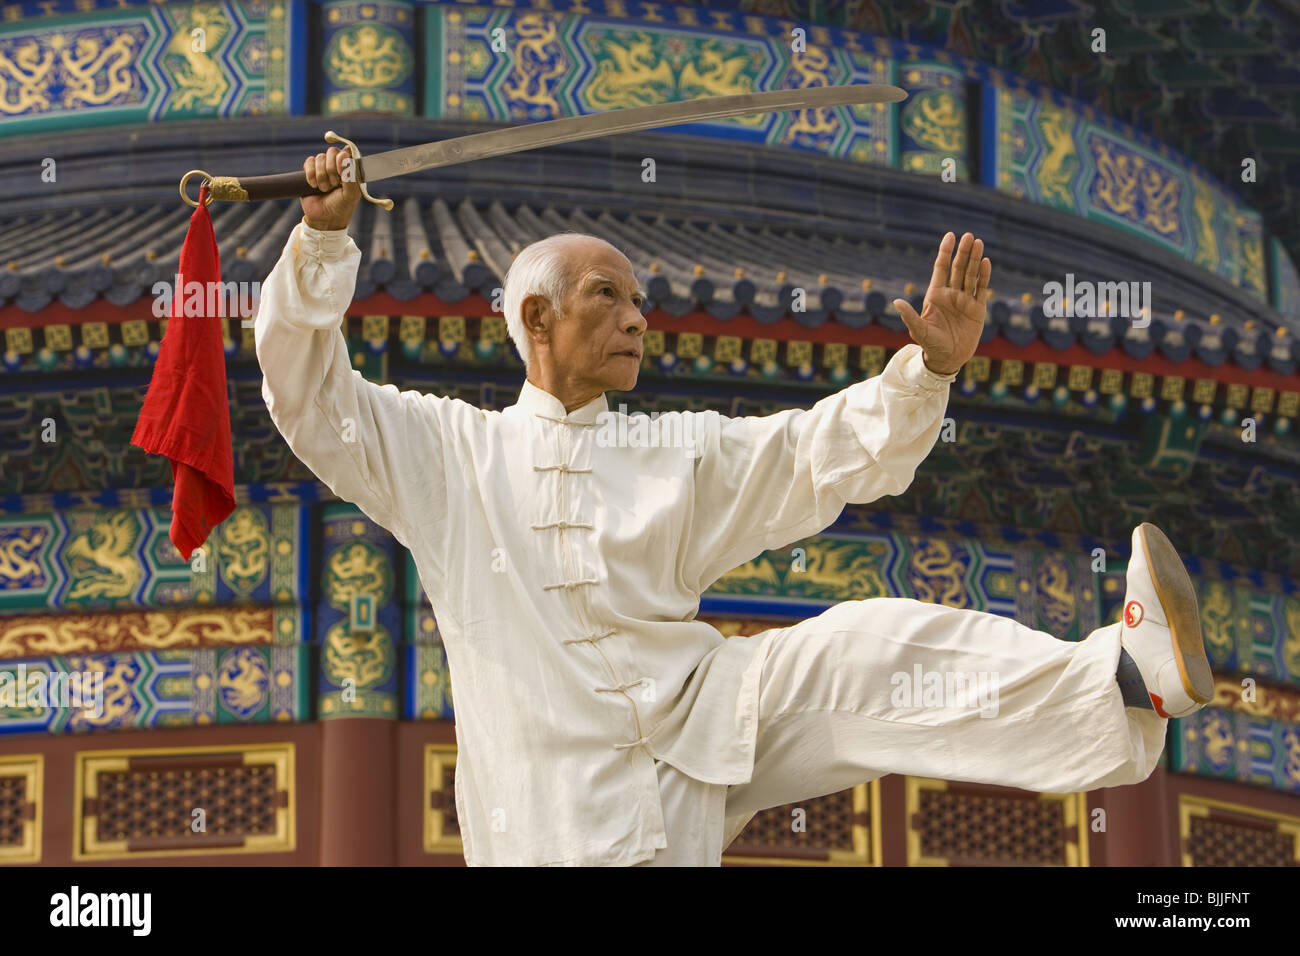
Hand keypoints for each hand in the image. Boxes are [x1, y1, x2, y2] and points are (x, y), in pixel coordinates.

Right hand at [300, 146, 361, 231]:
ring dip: (321, 175)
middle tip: (334, 184)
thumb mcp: (350, 194)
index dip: (342, 159)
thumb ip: (350, 176)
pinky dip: (310, 174)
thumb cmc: (341, 207)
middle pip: (332, 152)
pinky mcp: (311, 171)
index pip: (347, 152)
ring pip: (320, 157)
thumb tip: (343, 155)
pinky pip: (309, 162)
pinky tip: (314, 185)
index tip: (341, 173)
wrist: (324, 219)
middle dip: (331, 169)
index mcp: (351, 170)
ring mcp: (324, 168)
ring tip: (325, 189)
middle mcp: (338, 166)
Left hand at [894, 232, 990, 375]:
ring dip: (975, 260)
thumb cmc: (930, 345)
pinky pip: (981, 289)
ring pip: (971, 275)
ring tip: (979, 243)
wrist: (948, 359)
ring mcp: (965, 300)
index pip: (941, 268)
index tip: (950, 236)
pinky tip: (986, 262)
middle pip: (958, 268)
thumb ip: (909, 315)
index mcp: (935, 295)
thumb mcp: (919, 330)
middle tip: (969, 236)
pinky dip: (984, 276)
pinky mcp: (977, 309)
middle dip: (963, 252)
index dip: (945, 252)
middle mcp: (951, 295)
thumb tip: (896, 302)